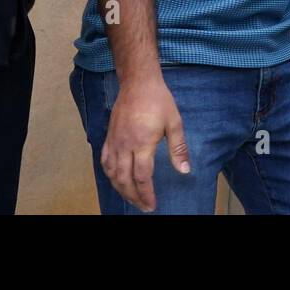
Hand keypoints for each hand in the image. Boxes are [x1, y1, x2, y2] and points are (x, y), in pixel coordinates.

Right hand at [100, 74, 190, 212]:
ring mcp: (114, 142)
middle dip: (133, 197)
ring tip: (131, 198)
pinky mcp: (108, 137)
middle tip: (143, 207)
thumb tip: (184, 170)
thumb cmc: (158, 101)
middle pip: (124, 180)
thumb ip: (178, 148)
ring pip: (112, 174)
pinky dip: (109, 175)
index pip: (142, 177)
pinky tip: (116, 180)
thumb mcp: (174, 122)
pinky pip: (105, 161)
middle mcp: (124, 146)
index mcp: (142, 143)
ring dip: (121, 189)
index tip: (152, 204)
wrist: (137, 83)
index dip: (146, 194)